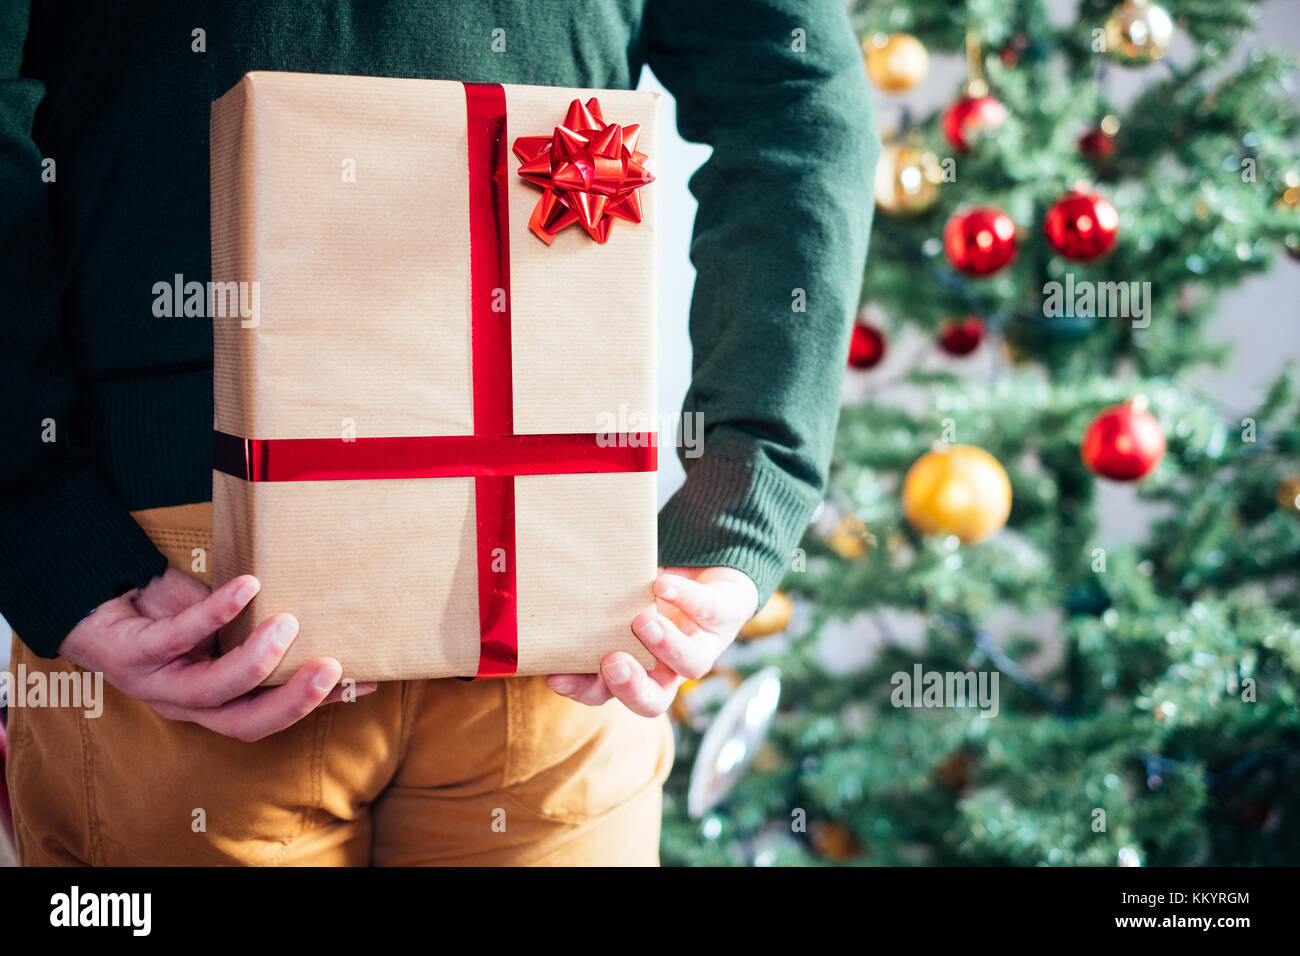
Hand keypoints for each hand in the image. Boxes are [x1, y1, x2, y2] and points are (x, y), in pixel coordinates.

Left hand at [58, 569, 376, 740]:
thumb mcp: (222, 630)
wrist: (102, 598)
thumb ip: (259, 634)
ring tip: (289, 623)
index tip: (366, 682)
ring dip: (258, 660)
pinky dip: (218, 613)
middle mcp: (189, 705)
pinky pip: (181, 637)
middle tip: (333, 667)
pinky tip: (246, 587)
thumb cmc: (169, 616)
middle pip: (246, 723)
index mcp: (215, 704)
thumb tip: (321, 616)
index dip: (318, 706)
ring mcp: (160, 683)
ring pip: (215, 690)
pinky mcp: (138, 653)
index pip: (271, 717)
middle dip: (293, 700)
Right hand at [546, 566, 758, 716]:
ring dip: (665, 647)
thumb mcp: (615, 607)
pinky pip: (708, 611)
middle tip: (613, 663)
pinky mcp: (723, 616)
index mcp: (634, 672)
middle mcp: (667, 670)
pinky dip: (686, 599)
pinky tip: (662, 586)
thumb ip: (588, 613)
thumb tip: (534, 596)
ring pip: (690, 665)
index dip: (581, 691)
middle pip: (653, 701)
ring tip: (643, 621)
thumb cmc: (649, 599)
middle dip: (631, 687)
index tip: (555, 677)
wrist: (709, 578)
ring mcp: (700, 646)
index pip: (603, 694)